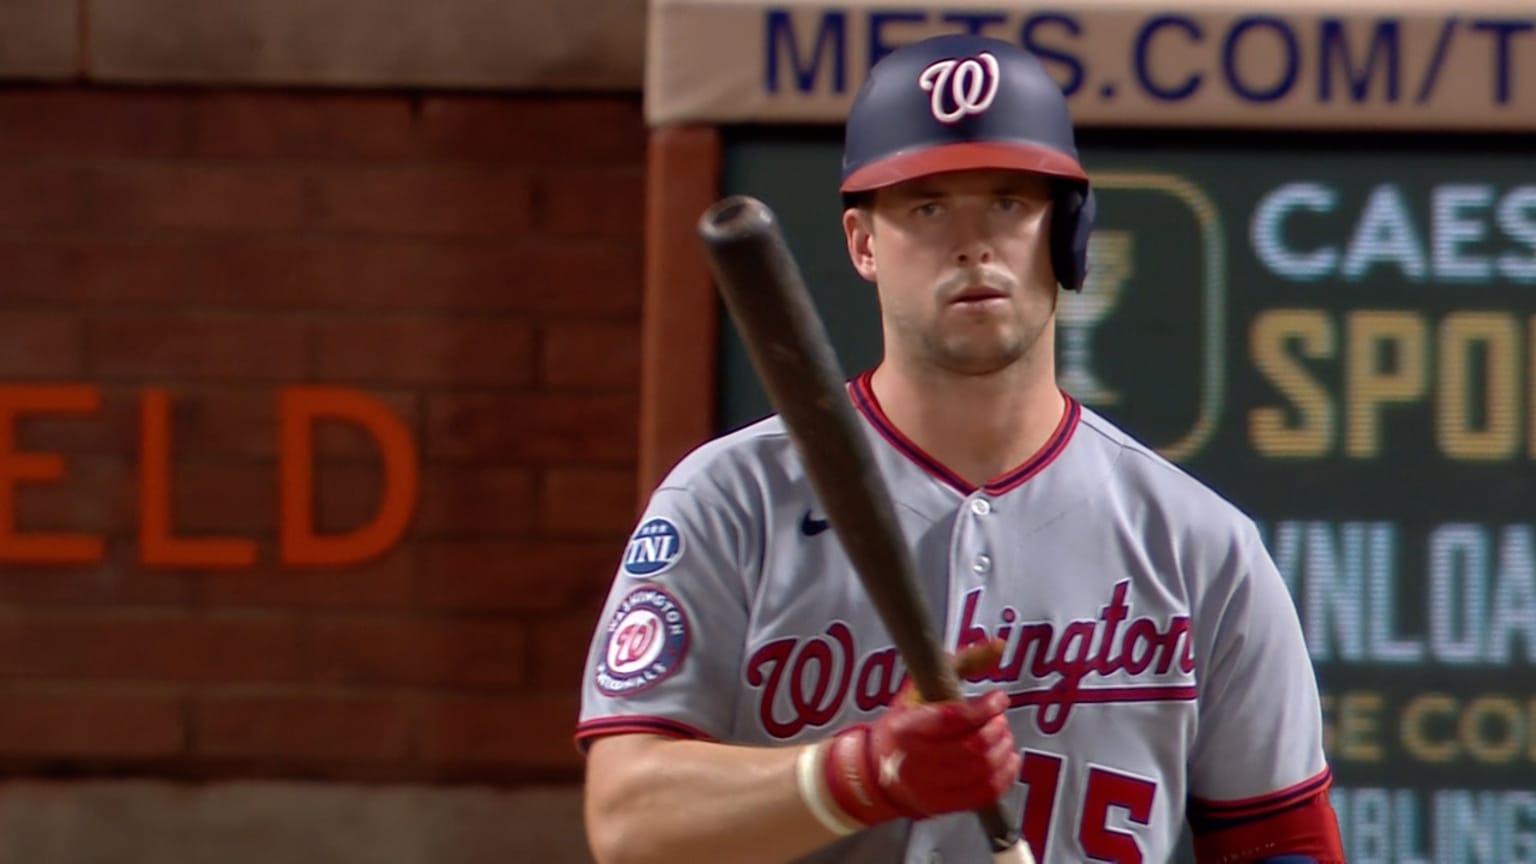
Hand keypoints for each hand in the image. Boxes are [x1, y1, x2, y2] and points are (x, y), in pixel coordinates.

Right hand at [820, 640, 1019, 825]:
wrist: (875, 774)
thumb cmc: (902, 726)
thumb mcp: (920, 688)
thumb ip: (961, 662)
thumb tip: (998, 645)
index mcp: (906, 727)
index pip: (951, 719)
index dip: (983, 708)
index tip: (998, 698)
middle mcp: (916, 760)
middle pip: (973, 746)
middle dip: (996, 728)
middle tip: (999, 718)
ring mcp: (930, 787)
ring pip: (983, 770)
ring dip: (1003, 749)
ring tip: (1002, 735)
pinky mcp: (944, 805)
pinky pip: (986, 793)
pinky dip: (1005, 774)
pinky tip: (1007, 759)